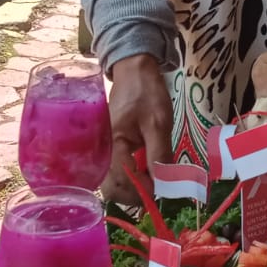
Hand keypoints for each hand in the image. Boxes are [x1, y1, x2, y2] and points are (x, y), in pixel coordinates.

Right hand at [106, 54, 172, 201]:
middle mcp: (103, 151)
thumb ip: (159, 155)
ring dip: (133, 189)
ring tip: (154, 181)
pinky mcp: (110, 149)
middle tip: (158, 191)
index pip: (122, 181)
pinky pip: (116, 172)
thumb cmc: (146, 93)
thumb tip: (164, 185)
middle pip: (112, 188)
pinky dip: (131, 178)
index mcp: (112, 143)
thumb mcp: (159, 122)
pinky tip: (146, 170)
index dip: (143, 191)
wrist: (134, 71)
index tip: (163, 191)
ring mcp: (104, 151)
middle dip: (135, 195)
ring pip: (113, 184)